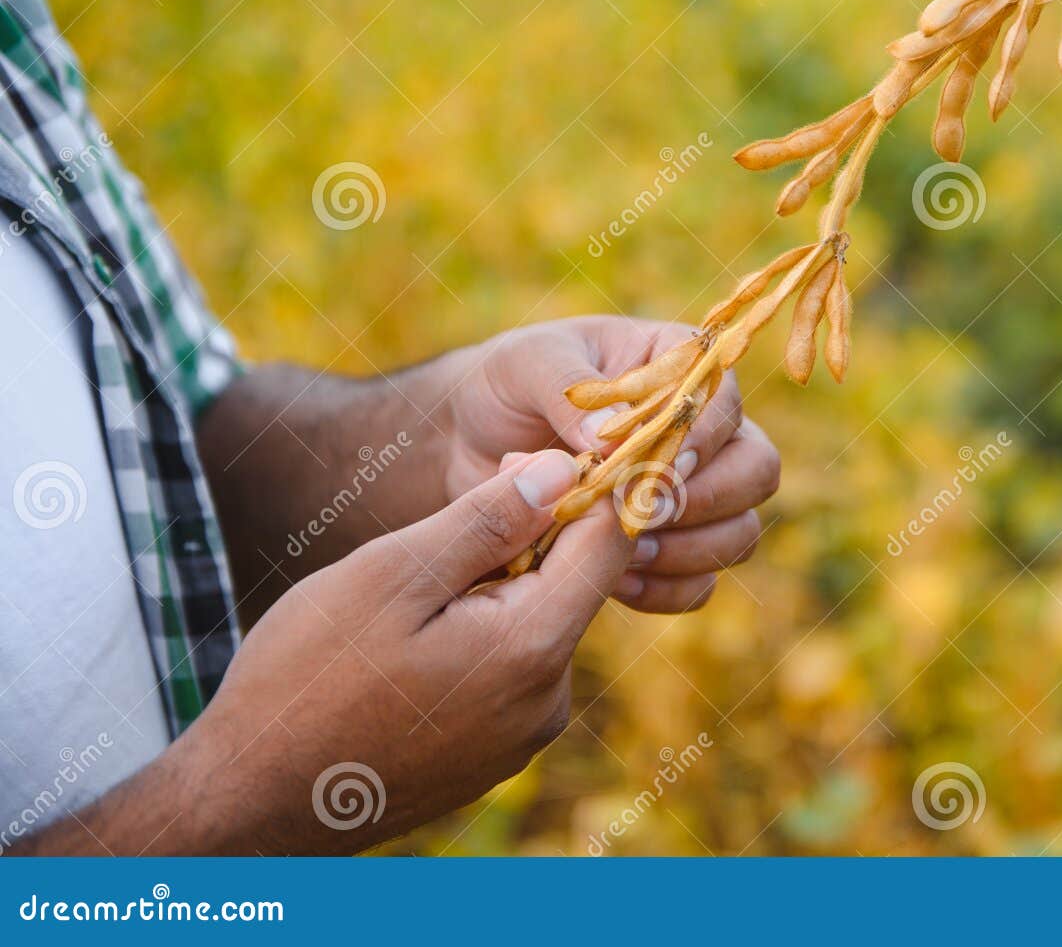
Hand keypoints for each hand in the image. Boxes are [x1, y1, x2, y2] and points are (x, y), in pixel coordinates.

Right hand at [165, 451, 627, 852]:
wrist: (251, 802)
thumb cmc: (306, 680)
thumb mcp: (392, 575)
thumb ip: (490, 521)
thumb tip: (565, 469)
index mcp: (532, 649)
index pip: (609, 540)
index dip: (581, 485)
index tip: (522, 461)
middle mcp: (547, 700)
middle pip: (574, 582)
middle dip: (524, 541)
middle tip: (438, 531)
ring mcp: (524, 736)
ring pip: (538, 625)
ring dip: (494, 592)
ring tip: (408, 605)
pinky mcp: (497, 755)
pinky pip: (512, 672)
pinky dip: (478, 639)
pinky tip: (408, 651)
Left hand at [441, 317, 780, 612]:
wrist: (471, 440)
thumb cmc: (508, 384)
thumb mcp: (527, 366)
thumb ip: (569, 394)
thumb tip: (609, 437)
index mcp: (678, 366)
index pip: (724, 398)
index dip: (705, 436)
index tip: (663, 466)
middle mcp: (704, 431)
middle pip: (756, 469)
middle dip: (708, 499)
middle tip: (644, 514)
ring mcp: (695, 494)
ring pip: (742, 531)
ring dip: (691, 550)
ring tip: (623, 554)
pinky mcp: (670, 549)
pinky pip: (702, 583)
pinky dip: (668, 590)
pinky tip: (616, 584)